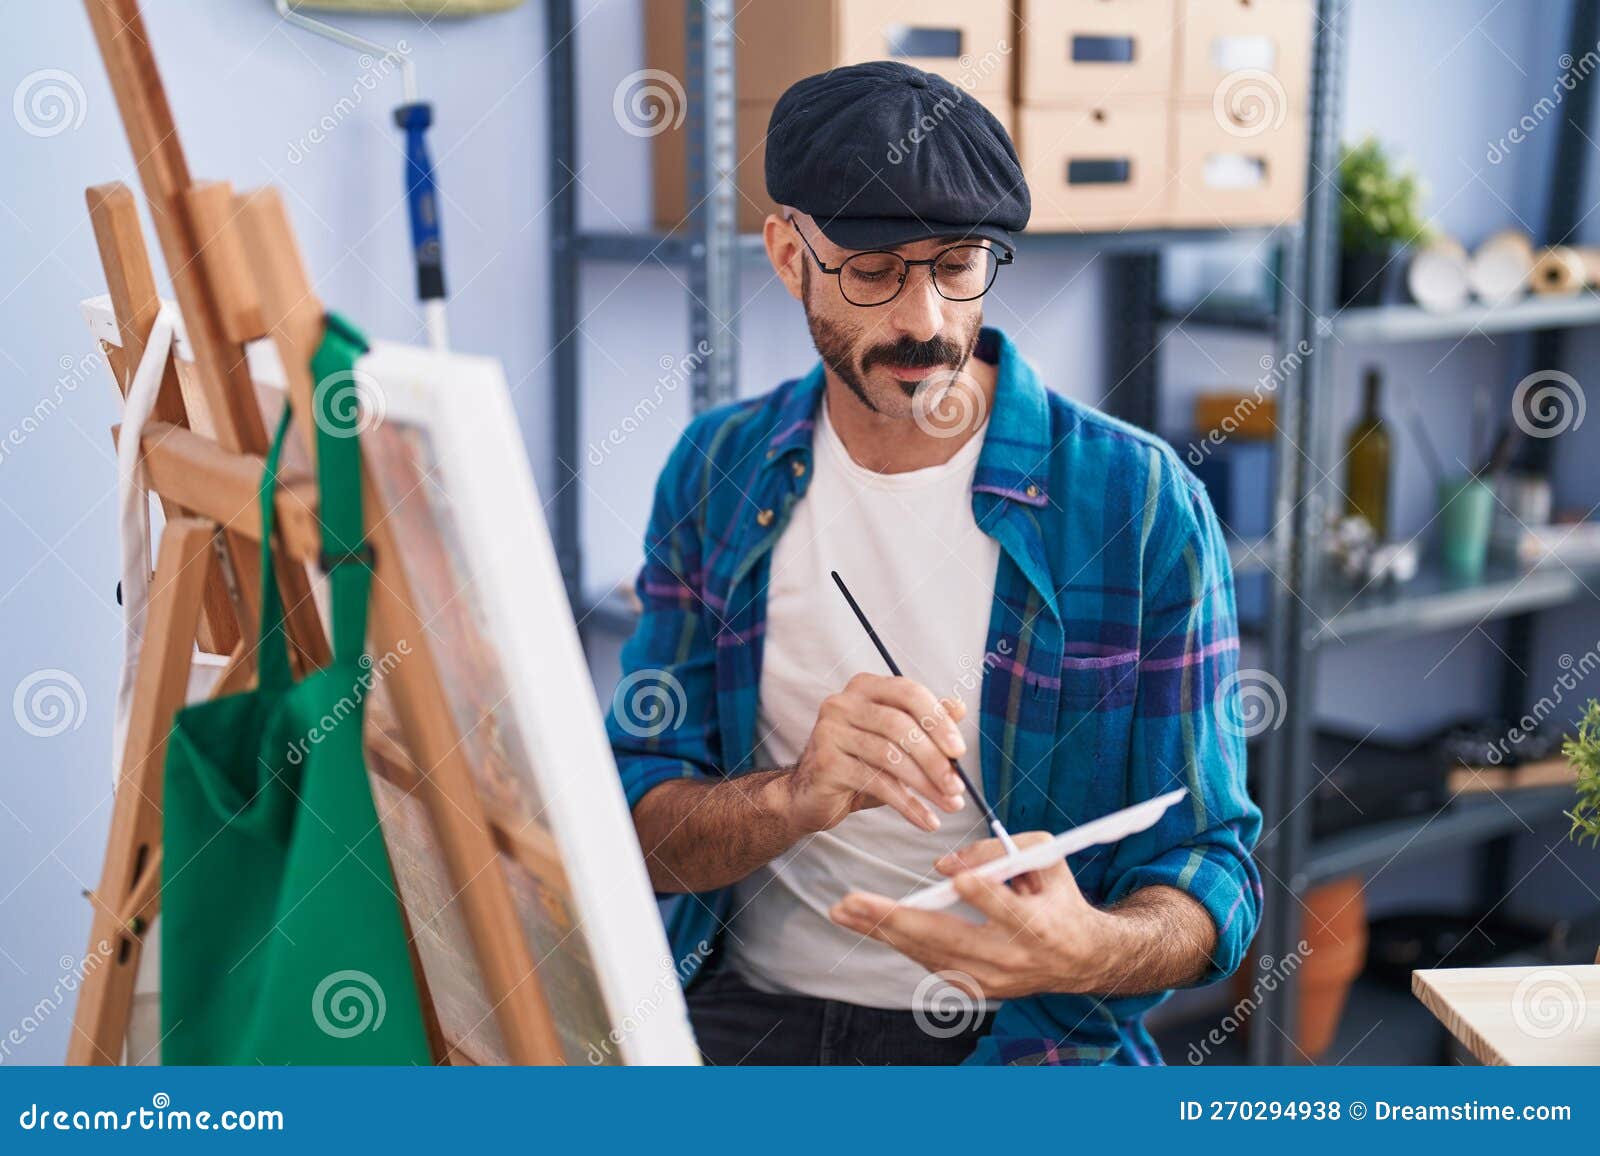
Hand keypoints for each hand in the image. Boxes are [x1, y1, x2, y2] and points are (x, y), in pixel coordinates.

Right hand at [782, 673, 970, 834]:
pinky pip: (875, 783)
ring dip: (925, 784)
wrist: (811, 795)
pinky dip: (907, 804)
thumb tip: (960, 707)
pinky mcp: (826, 763)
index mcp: (865, 688)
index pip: (909, 693)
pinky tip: (926, 819)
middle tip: (957, 786)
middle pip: (900, 726)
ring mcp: (830, 731)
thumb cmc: (859, 764)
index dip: (938, 721)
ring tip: (949, 804)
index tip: (959, 752)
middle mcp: (843, 703)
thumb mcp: (896, 741)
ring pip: (889, 755)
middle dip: (934, 759)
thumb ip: (925, 723)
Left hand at [827, 831, 1116, 998]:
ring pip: (929, 954)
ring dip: (882, 932)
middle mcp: (1012, 958)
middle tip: (855, 902)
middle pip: (950, 939)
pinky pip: (930, 962)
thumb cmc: (1057, 898)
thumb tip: (943, 865)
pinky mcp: (976, 989)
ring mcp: (991, 980)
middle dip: (897, 919)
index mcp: (1038, 924)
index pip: (1008, 909)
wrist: (1079, 959)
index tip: (959, 879)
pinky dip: (900, 942)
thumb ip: (1000, 850)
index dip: (984, 895)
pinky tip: (869, 925)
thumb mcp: (1045, 860)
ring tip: (844, 911)